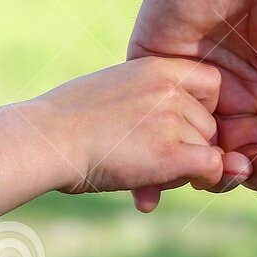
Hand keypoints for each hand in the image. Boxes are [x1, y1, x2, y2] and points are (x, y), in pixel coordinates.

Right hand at [25, 57, 245, 197]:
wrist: (44, 141)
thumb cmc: (66, 123)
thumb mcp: (113, 89)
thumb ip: (147, 101)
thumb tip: (171, 130)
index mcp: (156, 67)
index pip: (212, 84)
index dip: (202, 110)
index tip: (175, 126)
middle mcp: (169, 88)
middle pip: (210, 125)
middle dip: (190, 147)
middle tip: (147, 159)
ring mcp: (171, 119)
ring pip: (209, 150)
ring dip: (184, 168)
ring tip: (139, 170)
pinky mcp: (168, 152)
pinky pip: (212, 168)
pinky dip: (199, 181)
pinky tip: (155, 189)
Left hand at [128, 0, 256, 221]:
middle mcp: (239, 101)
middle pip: (243, 164)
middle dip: (256, 179)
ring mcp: (195, 89)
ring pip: (198, 153)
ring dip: (210, 175)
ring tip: (226, 174)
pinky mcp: (155, 72)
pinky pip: (150, 126)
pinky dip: (147, 166)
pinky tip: (150, 196)